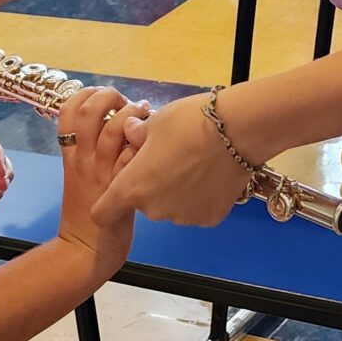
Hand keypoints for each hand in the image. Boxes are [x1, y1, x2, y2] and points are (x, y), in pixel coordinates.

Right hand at [55, 84, 144, 281]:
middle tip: (123, 100)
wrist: (85, 250)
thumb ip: (93, 153)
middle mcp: (83, 159)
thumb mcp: (82, 178)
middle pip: (88, 112)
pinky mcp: (120, 187)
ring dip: (131, 114)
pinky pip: (131, 157)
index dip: (84, 94)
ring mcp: (102, 172)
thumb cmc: (85, 214)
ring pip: (112, 130)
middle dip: (107, 97)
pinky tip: (156, 141)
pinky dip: (144, 144)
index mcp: (71, 155)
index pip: (67, 111)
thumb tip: (115, 127)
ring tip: (144, 111)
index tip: (100, 94)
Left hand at [94, 91, 249, 229]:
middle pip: (142, 204)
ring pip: (170, 207)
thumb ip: (135, 135)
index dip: (106, 204)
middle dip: (149, 185)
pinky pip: (196, 209)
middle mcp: (154, 210)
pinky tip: (210, 174)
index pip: (103, 212)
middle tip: (167, 159)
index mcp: (132, 187)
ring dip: (175, 191)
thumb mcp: (154, 122)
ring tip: (194, 163)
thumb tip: (130, 133)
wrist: (238, 130)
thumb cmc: (190, 122)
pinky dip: (199, 197)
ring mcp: (184, 218)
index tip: (117, 191)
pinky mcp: (209, 219)